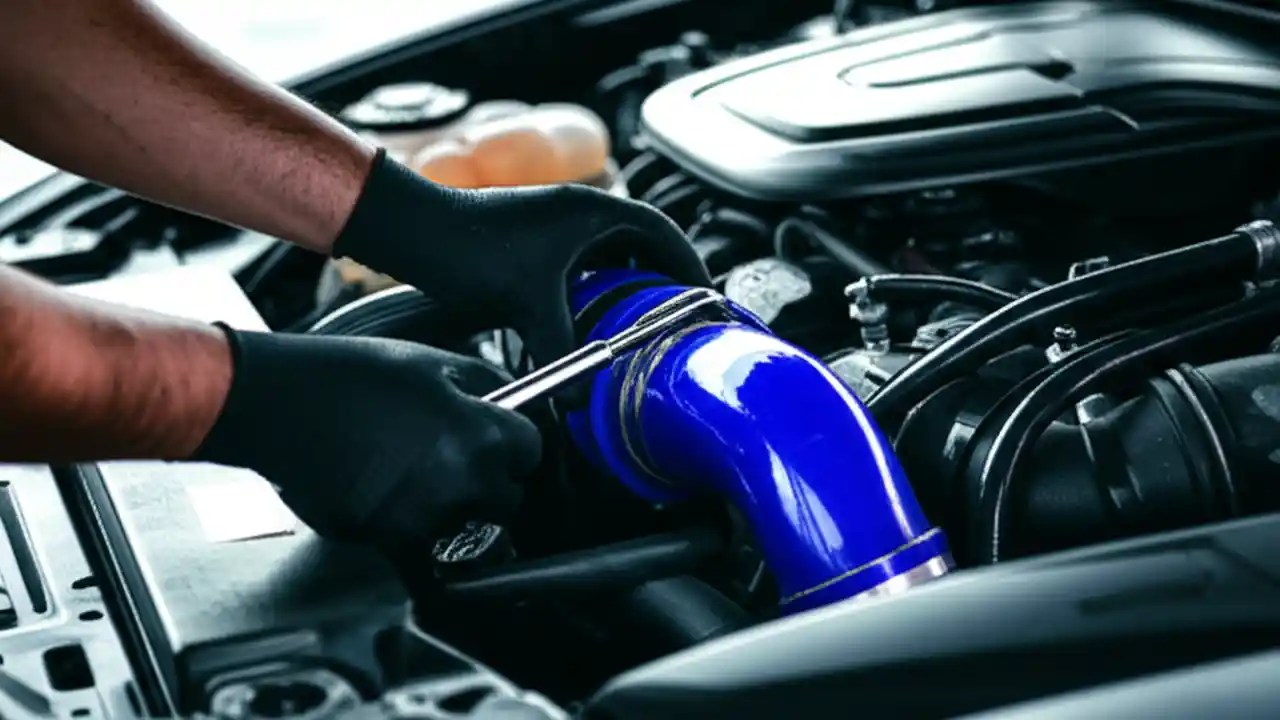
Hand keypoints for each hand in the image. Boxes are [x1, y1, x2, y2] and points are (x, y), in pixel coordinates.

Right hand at [192, 328, 540, 547]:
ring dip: (453, 512)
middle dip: (492, 484)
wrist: (279, 407)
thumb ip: (485, 384)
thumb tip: (511, 399)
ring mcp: (426, 519)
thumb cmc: (351, 377)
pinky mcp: (388, 543)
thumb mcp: (431, 363)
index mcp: (481, 435)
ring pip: (466, 528)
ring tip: (415, 478)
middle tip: (459, 463)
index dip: (515, 444)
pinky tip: (392, 502)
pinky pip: (421, 548)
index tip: (501, 442)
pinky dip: (413, 533)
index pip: (532, 452)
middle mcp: (462, 484)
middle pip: (507, 499)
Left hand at [333, 151, 710, 364]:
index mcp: (592, 212)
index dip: (687, 263)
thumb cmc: (469, 250)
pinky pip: (581, 259)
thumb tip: (579, 398)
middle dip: (661, 275)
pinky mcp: (533, 238)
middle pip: (640, 240)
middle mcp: (577, 210)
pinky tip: (589, 313)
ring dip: (626, 278)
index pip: (661, 231)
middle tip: (676, 310)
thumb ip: (561, 350)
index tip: (703, 293)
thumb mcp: (528, 306)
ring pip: (608, 250)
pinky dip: (595, 282)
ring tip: (640, 314)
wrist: (415, 232)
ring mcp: (554, 222)